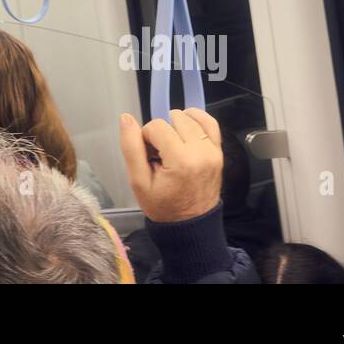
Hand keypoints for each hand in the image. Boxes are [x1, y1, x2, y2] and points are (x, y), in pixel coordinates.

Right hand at [119, 108, 221, 223]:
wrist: (191, 225)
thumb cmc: (163, 206)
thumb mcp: (138, 182)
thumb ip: (131, 148)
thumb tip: (125, 118)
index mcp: (180, 161)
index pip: (156, 126)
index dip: (146, 138)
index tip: (147, 156)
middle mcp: (200, 152)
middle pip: (173, 119)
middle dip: (161, 132)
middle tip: (158, 153)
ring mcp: (212, 151)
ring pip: (189, 118)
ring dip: (176, 126)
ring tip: (171, 146)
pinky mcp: (219, 152)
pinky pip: (210, 123)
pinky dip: (196, 119)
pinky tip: (185, 127)